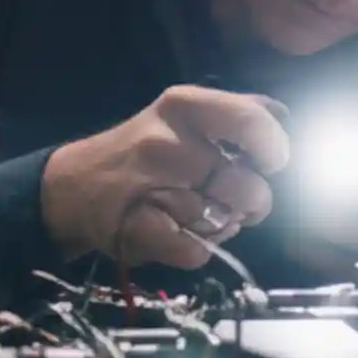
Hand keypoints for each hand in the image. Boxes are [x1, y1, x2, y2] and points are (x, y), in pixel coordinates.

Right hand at [42, 84, 289, 268]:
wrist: (72, 187)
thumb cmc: (143, 150)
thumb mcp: (184, 116)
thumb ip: (236, 112)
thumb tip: (285, 115)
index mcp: (183, 106)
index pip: (250, 120)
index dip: (274, 147)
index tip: (271, 162)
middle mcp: (166, 141)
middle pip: (246, 185)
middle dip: (252, 201)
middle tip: (236, 200)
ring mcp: (148, 187)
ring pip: (223, 221)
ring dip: (222, 225)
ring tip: (201, 215)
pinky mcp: (136, 230)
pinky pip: (196, 251)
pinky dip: (197, 249)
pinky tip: (180, 234)